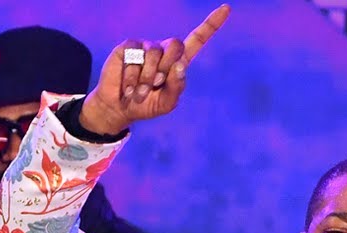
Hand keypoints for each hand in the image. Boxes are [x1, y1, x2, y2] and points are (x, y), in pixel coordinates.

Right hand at [79, 5, 229, 135]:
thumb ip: (177, 87)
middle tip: (154, 85)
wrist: (119, 108)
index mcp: (177, 62)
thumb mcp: (166, 103)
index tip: (226, 8)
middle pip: (175, 45)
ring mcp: (145, 46)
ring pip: (154, 53)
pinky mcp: (128, 47)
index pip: (197, 39)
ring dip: (146, 78)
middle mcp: (162, 50)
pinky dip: (132, 77)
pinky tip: (128, 88)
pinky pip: (134, 55)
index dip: (211, 25)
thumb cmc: (146, 105)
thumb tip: (179, 66)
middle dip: (166, 68)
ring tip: (139, 92)